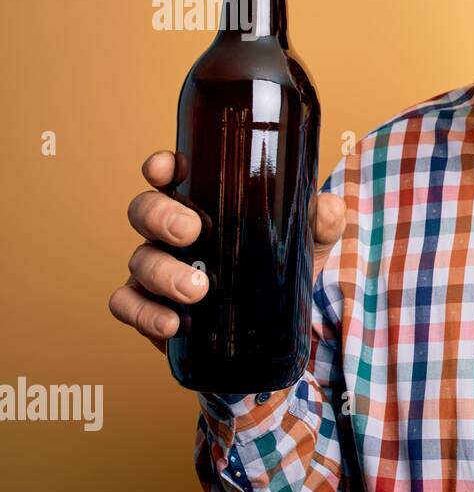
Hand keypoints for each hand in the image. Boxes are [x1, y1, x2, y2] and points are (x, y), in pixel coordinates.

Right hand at [108, 150, 345, 352]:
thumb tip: (326, 207)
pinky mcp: (154, 306)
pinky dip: (144, 314)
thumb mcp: (310, 239)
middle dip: (161, 217)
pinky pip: (129, 306)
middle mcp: (172, 231)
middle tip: (191, 232)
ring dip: (164, 273)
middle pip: (145, 211)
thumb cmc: (285, 264)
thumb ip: (322, 219)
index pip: (171, 176)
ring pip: (140, 260)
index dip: (162, 167)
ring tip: (198, 290)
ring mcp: (159, 268)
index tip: (167, 168)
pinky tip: (172, 324)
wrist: (285, 322)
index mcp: (204, 202)